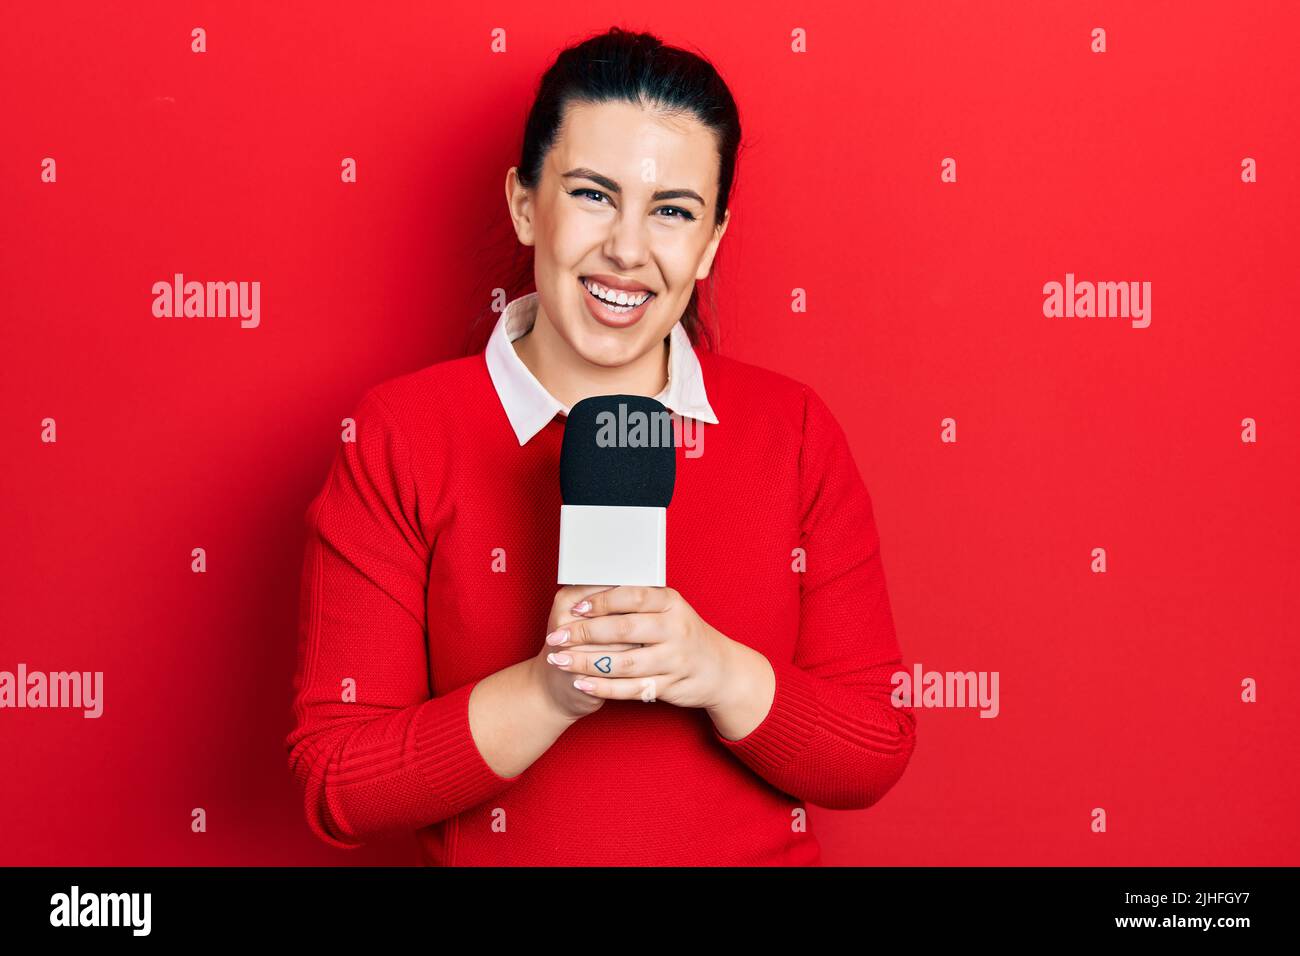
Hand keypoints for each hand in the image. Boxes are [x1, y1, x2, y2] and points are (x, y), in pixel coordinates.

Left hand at [542, 585, 738, 708]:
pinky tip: (581, 683)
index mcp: (671, 602)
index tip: (575, 608)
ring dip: (586, 663)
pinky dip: (603, 687)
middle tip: (557, 638)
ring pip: (624, 663)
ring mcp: (675, 659)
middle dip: (584, 634)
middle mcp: (676, 629)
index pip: (632, 596)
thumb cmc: (682, 633)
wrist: (719, 670)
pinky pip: (631, 689)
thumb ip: (636, 601)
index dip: (601, 601)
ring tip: (560, 661)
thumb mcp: (668, 609)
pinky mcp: (670, 686)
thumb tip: (589, 591)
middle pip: (624, 629)